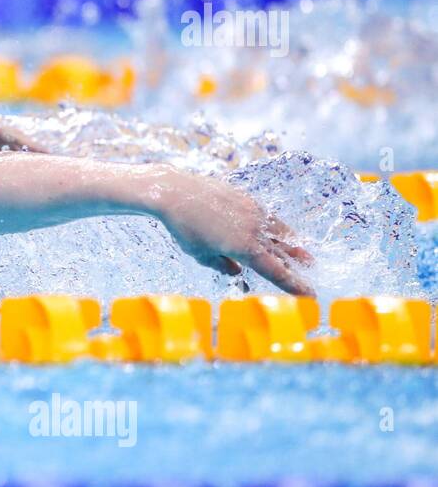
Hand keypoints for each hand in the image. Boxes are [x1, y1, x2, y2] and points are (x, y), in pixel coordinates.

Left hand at [145, 168, 313, 294]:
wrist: (175, 192)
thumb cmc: (184, 227)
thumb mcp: (200, 254)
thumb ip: (221, 265)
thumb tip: (235, 271)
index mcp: (244, 248)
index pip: (275, 271)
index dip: (293, 284)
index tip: (308, 294)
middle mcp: (254, 229)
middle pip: (282, 250)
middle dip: (297, 263)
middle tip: (312, 273)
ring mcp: (252, 211)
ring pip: (279, 231)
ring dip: (293, 244)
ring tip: (305, 254)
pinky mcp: (247, 199)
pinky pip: (269, 217)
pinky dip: (278, 227)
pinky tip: (280, 231)